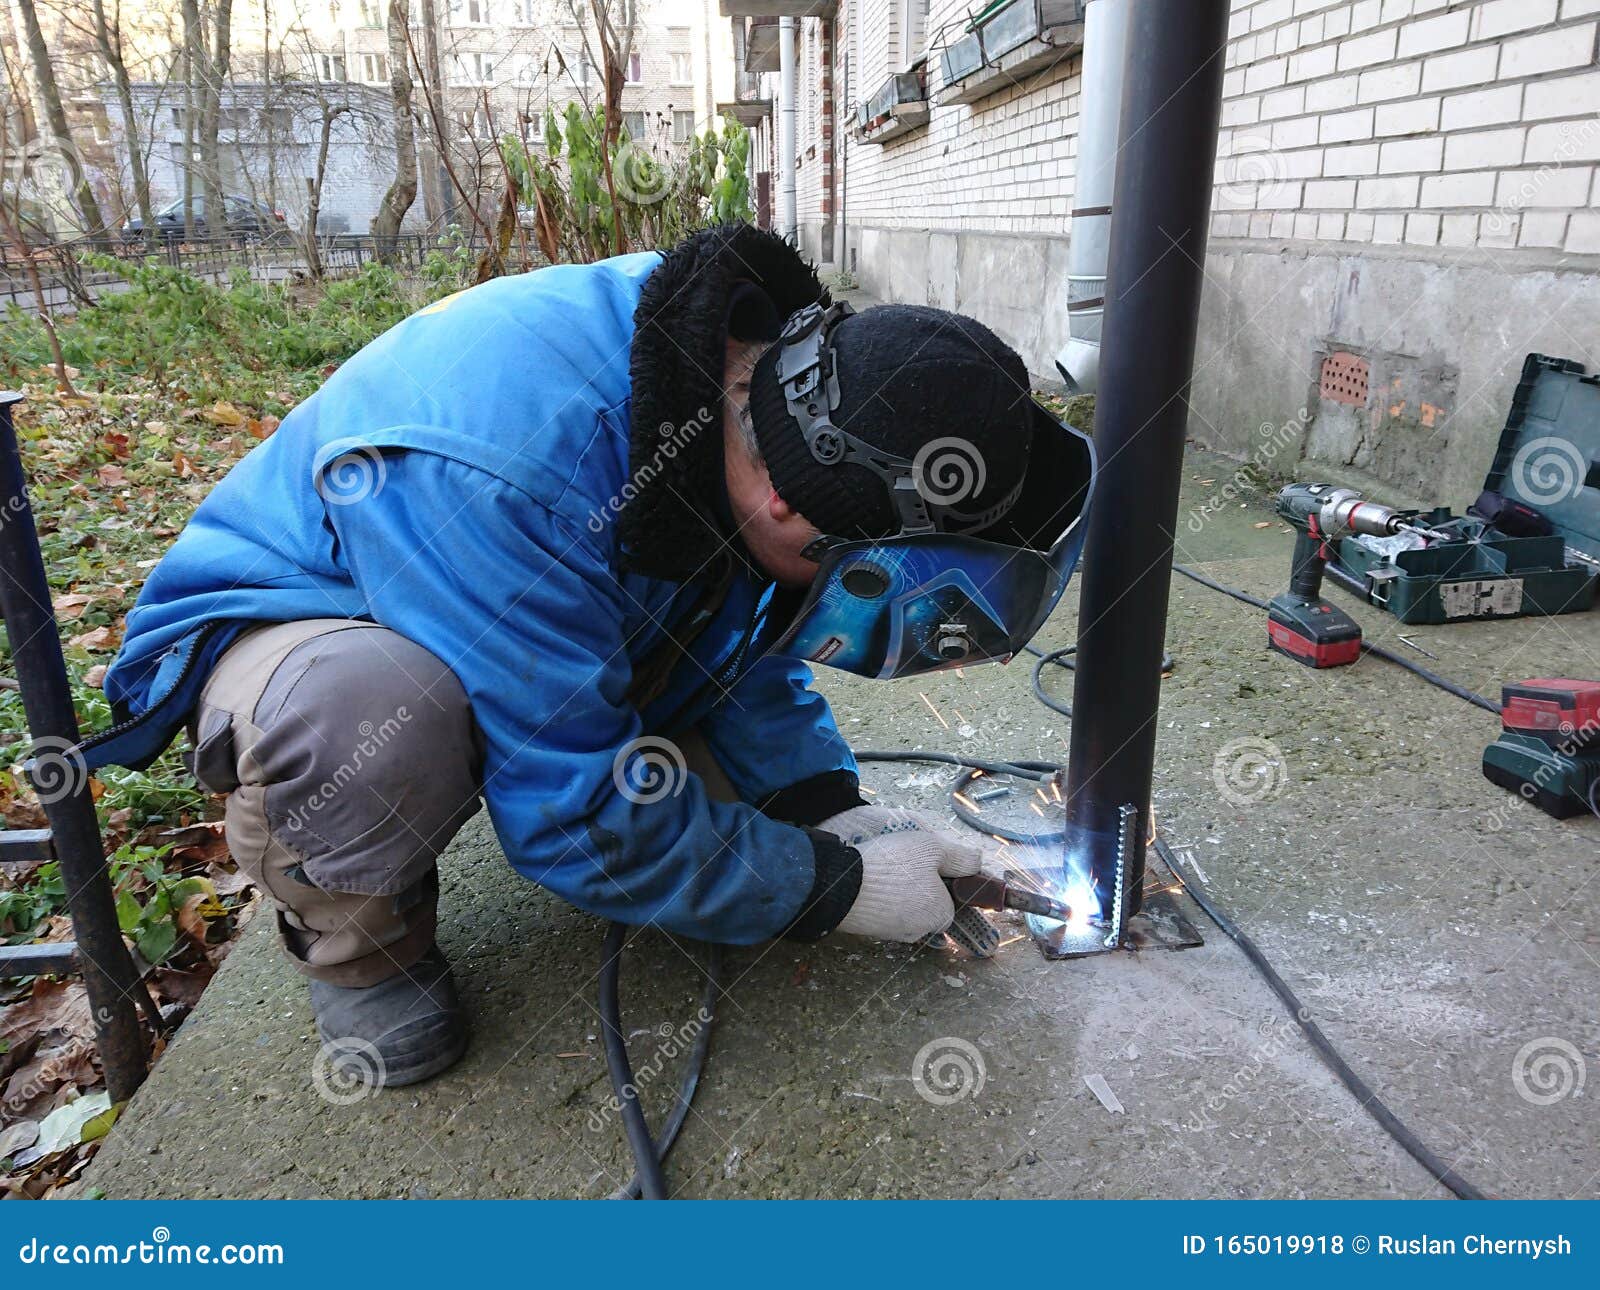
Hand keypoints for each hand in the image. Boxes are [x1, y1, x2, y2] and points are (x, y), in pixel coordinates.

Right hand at [819, 805, 982, 941]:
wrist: (841, 884)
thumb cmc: (891, 866)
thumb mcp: (932, 849)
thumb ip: (961, 857)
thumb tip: (978, 862)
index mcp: (940, 915)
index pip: (952, 899)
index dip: (943, 878)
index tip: (929, 862)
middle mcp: (919, 931)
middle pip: (928, 904)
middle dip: (919, 885)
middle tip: (905, 862)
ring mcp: (892, 933)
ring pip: (905, 908)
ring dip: (899, 891)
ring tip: (886, 869)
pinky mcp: (870, 930)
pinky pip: (884, 911)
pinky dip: (881, 898)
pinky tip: (872, 880)